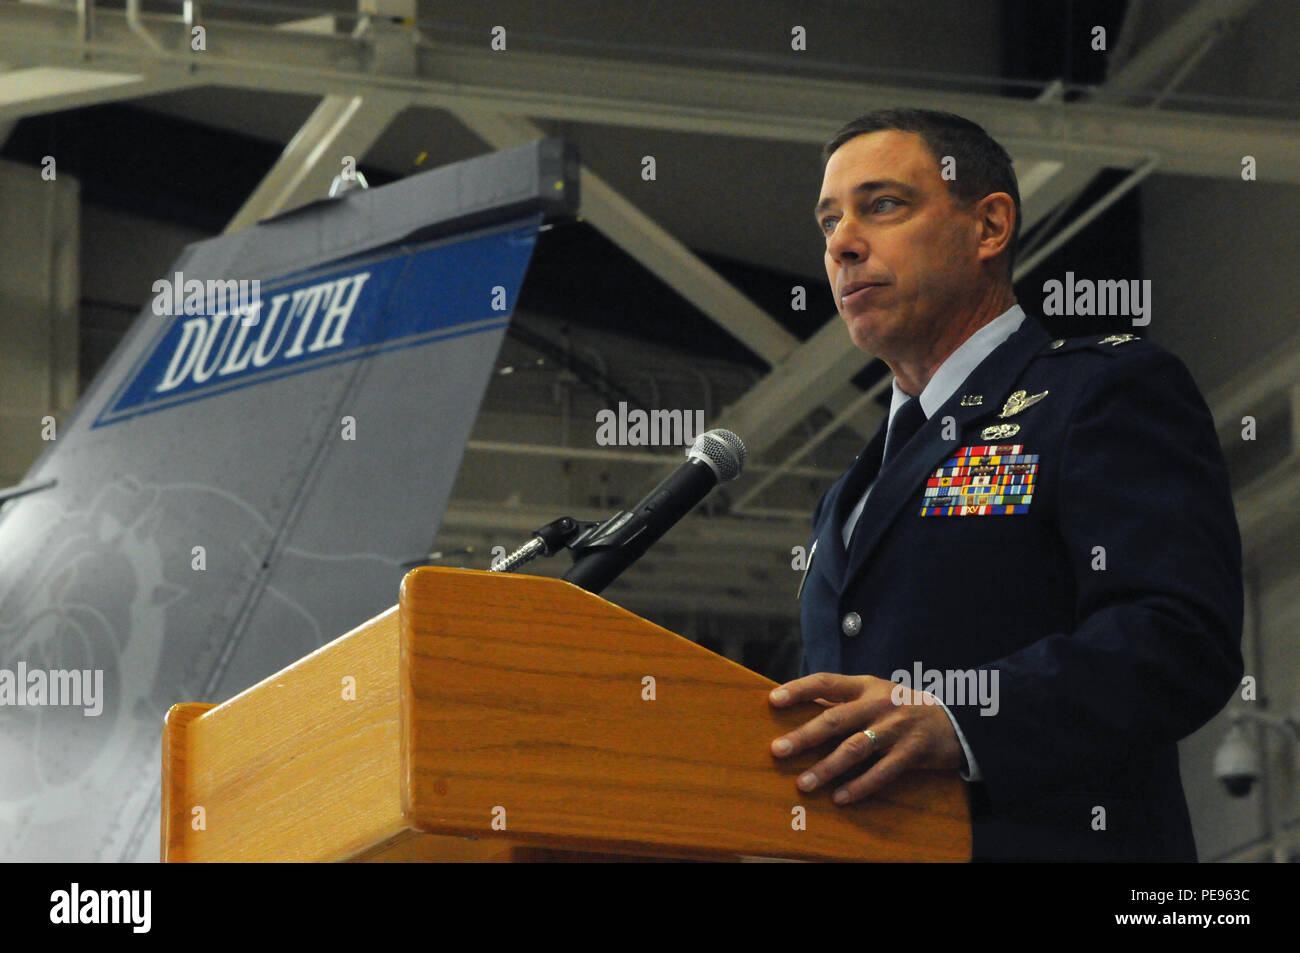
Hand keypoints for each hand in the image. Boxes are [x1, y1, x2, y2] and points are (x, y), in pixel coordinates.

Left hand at [769, 673, 962, 804]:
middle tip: (777, 750)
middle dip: (804, 736)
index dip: (799, 689)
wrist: (955, 721)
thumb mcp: (874, 695)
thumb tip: (799, 706)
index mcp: (865, 686)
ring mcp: (896, 727)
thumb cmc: (901, 708)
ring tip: (804, 784)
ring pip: (856, 748)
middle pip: (835, 719)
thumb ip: (842, 701)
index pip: (826, 682)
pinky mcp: (912, 752)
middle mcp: (879, 703)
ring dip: (827, 768)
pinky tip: (840, 798)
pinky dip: (860, 786)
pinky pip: (882, 772)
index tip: (773, 700)